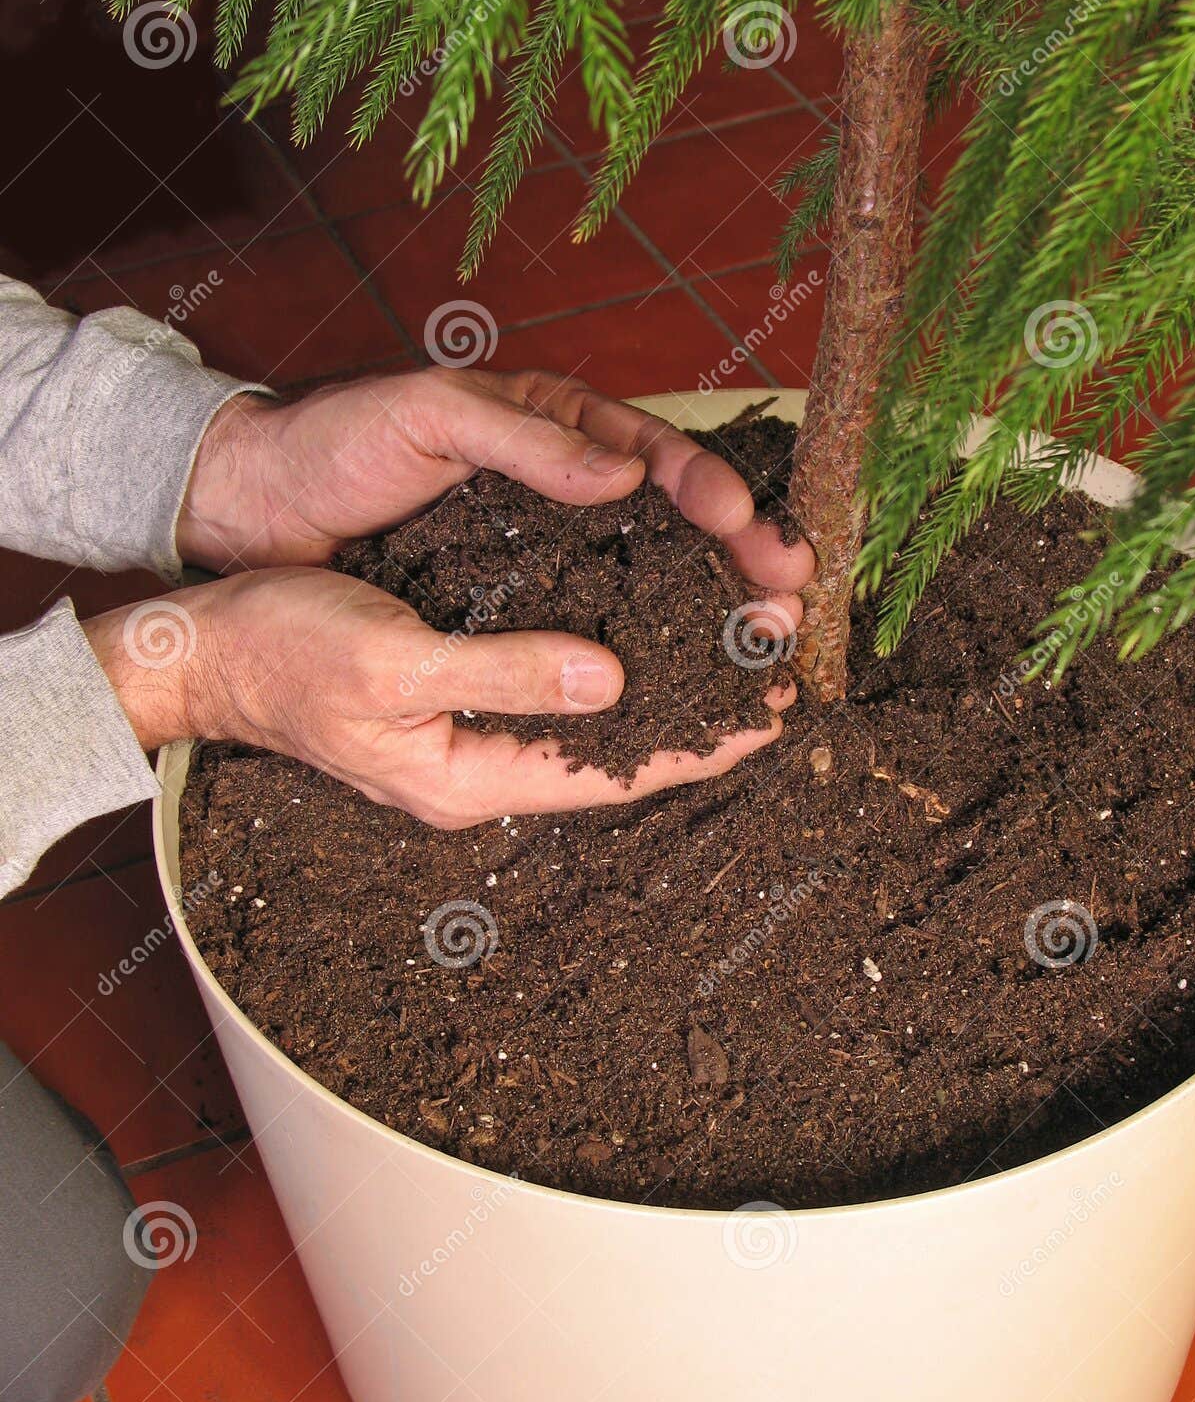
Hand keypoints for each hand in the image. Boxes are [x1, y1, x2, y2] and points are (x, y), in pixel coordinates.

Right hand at [84, 567, 797, 827]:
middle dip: (701, 709)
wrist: (206, 650)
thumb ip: (506, 674)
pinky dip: (616, 653)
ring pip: (595, 714)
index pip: (611, 773)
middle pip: (617, 747)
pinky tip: (651, 623)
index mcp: (470, 777)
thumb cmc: (284, 655)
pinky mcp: (460, 689)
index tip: (775, 714)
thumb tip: (615, 676)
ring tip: (740, 642)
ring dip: (669, 678)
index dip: (698, 746)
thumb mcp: (395, 664)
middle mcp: (484, 763)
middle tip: (782, 668)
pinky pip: (558, 680)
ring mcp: (472, 731)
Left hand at [176, 367, 812, 599]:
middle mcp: (560, 489)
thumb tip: (622, 475)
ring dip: (702, 612)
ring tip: (760, 646)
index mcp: (552, 427)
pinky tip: (673, 678)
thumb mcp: (427, 417)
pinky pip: (588, 621)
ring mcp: (539, 548)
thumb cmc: (335, 439)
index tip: (750, 529)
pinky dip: (636, 647)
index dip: (709, 492)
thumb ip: (521, 438)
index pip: (653, 457)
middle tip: (792, 601)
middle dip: (736, 560)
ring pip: (642, 579)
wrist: (253, 498)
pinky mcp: (509, 598)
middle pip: (670, 524)